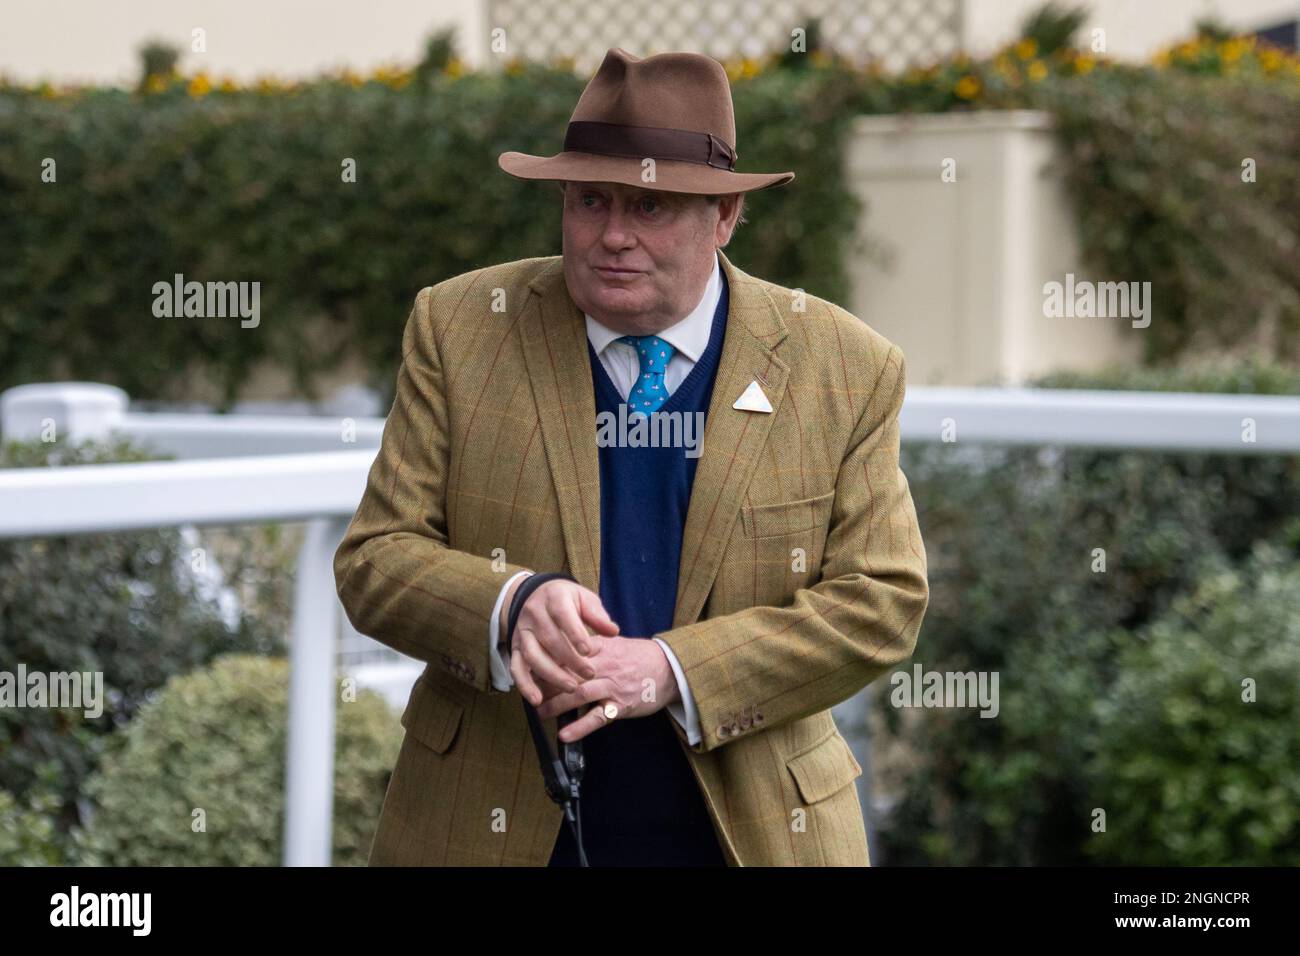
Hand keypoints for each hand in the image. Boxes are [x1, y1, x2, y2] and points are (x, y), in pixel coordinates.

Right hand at [507, 577, 618, 706]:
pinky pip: (516, 668)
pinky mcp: (515, 648)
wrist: (535, 595)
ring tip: (571, 688)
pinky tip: (537, 699)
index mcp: (554, 598)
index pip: (562, 615)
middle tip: (590, 674)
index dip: (574, 633)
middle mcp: (534, 615)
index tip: (588, 651)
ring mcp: (522, 632)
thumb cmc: (567, 600)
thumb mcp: (584, 599)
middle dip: (570, 660)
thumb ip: (597, 616)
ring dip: (551, 675)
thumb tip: (613, 631)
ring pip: (532, 655)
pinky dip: (524, 685)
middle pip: (549, 639)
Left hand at [536, 636, 680, 742]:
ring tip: (540, 712)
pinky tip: (565, 735)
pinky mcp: (620, 706)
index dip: (547, 659)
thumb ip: (590, 644)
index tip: (530, 665)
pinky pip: (597, 718)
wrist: (669, 670)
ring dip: (556, 705)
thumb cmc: (639, 657)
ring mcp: (612, 686)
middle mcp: (604, 666)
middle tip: (528, 691)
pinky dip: (580, 727)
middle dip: (546, 683)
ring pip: (578, 694)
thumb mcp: (614, 643)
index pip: (568, 652)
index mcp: (600, 648)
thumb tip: (563, 646)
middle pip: (568, 673)